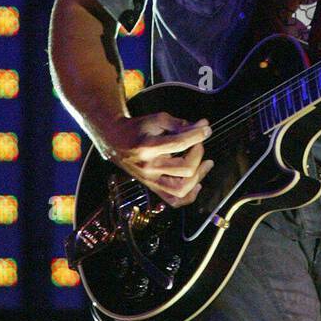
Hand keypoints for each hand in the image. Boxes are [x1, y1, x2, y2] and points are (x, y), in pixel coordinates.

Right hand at [96, 111, 213, 208]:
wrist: (115, 142)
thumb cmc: (137, 129)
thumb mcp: (156, 120)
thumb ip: (180, 124)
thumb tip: (203, 127)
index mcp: (147, 148)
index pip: (179, 144)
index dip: (197, 135)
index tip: (206, 129)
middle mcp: (148, 168)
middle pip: (185, 168)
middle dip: (198, 153)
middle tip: (198, 143)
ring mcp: (150, 181)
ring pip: (181, 189)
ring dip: (199, 175)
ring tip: (206, 162)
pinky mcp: (152, 188)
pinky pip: (174, 201)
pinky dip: (189, 195)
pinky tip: (197, 182)